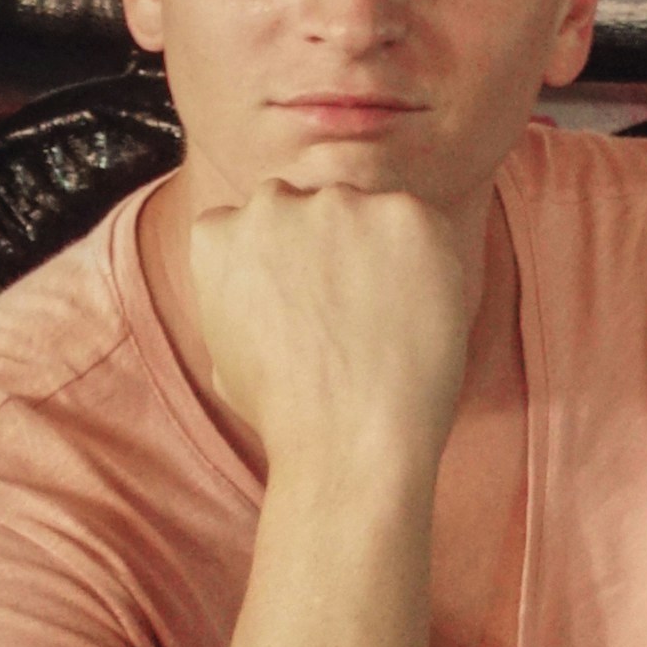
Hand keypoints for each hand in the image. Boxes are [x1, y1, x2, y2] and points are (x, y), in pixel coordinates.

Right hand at [185, 175, 472, 477]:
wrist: (347, 442)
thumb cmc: (285, 416)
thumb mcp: (224, 358)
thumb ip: (235, 300)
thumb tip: (258, 290)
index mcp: (219, 234)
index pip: (255, 220)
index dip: (287, 260)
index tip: (306, 300)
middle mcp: (272, 204)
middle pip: (310, 204)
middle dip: (329, 244)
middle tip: (352, 310)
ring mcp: (340, 204)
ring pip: (366, 211)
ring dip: (378, 249)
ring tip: (386, 319)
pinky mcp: (404, 214)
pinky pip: (420, 226)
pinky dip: (427, 262)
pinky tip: (415, 314)